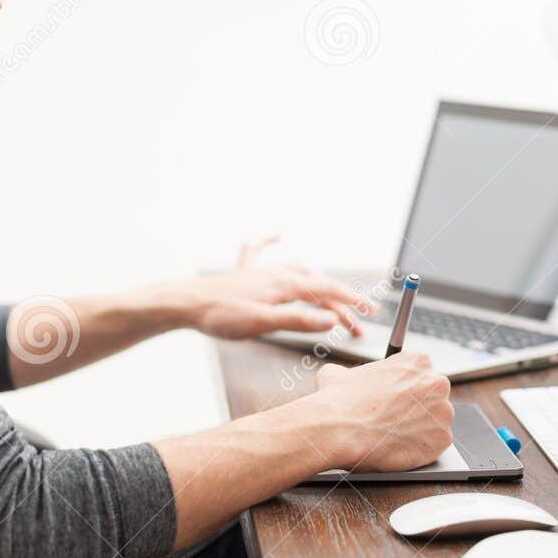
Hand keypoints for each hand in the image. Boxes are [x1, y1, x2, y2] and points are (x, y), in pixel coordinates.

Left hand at [183, 237, 372, 340]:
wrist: (186, 303)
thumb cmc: (221, 315)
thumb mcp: (263, 324)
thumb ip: (298, 321)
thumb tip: (331, 319)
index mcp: (285, 285)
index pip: (327, 291)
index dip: (351, 302)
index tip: (370, 310)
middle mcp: (277, 273)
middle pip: (318, 285)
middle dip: (342, 302)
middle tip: (358, 321)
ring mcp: (262, 270)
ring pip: (299, 273)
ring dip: (320, 286)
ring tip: (333, 300)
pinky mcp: (244, 272)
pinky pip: (260, 250)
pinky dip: (270, 241)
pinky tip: (276, 233)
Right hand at [304, 355, 453, 472]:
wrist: (338, 431)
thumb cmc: (337, 401)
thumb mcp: (338, 373)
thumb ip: (352, 373)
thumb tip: (346, 378)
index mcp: (417, 360)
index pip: (420, 374)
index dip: (406, 389)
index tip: (396, 399)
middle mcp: (436, 383)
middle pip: (433, 397)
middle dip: (418, 408)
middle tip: (395, 419)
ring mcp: (443, 413)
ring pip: (436, 422)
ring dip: (421, 429)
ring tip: (394, 436)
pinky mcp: (442, 439)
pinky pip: (436, 444)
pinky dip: (422, 449)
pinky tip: (401, 448)